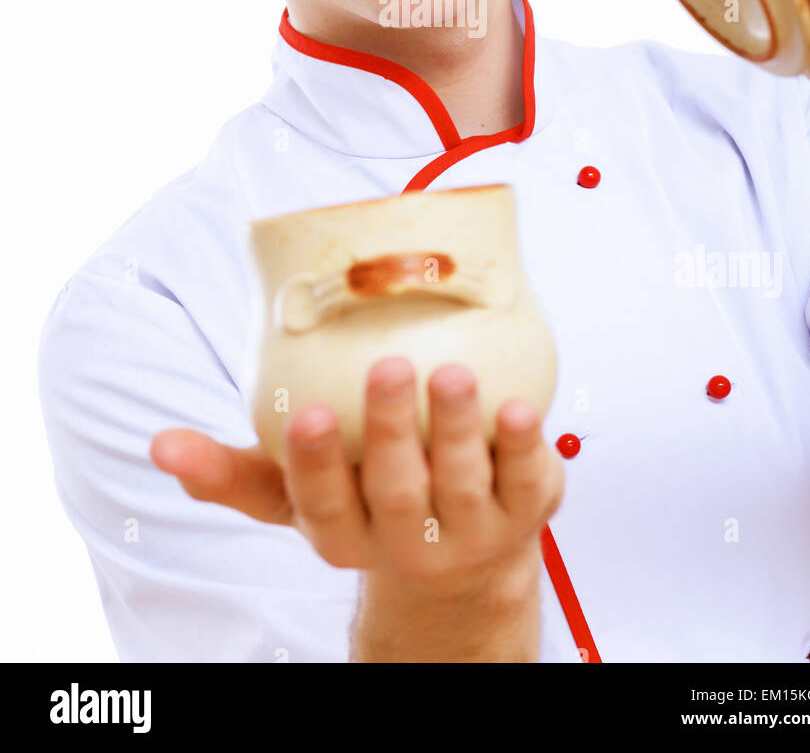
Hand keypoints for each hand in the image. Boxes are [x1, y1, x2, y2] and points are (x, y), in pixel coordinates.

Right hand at [150, 357, 563, 584]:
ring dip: (460, 429)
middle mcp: (405, 541)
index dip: (316, 463)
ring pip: (464, 484)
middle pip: (397, 490)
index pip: (322, 505)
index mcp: (343, 534)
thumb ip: (232, 470)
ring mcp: (470, 532)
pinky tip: (522, 405)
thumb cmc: (362, 500)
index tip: (310, 416)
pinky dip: (527, 446)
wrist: (456, 561)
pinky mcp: (525, 515)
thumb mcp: (295, 495)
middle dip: (393, 431)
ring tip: (453, 373)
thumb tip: (160, 447)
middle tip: (390, 367)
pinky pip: (529, 482)